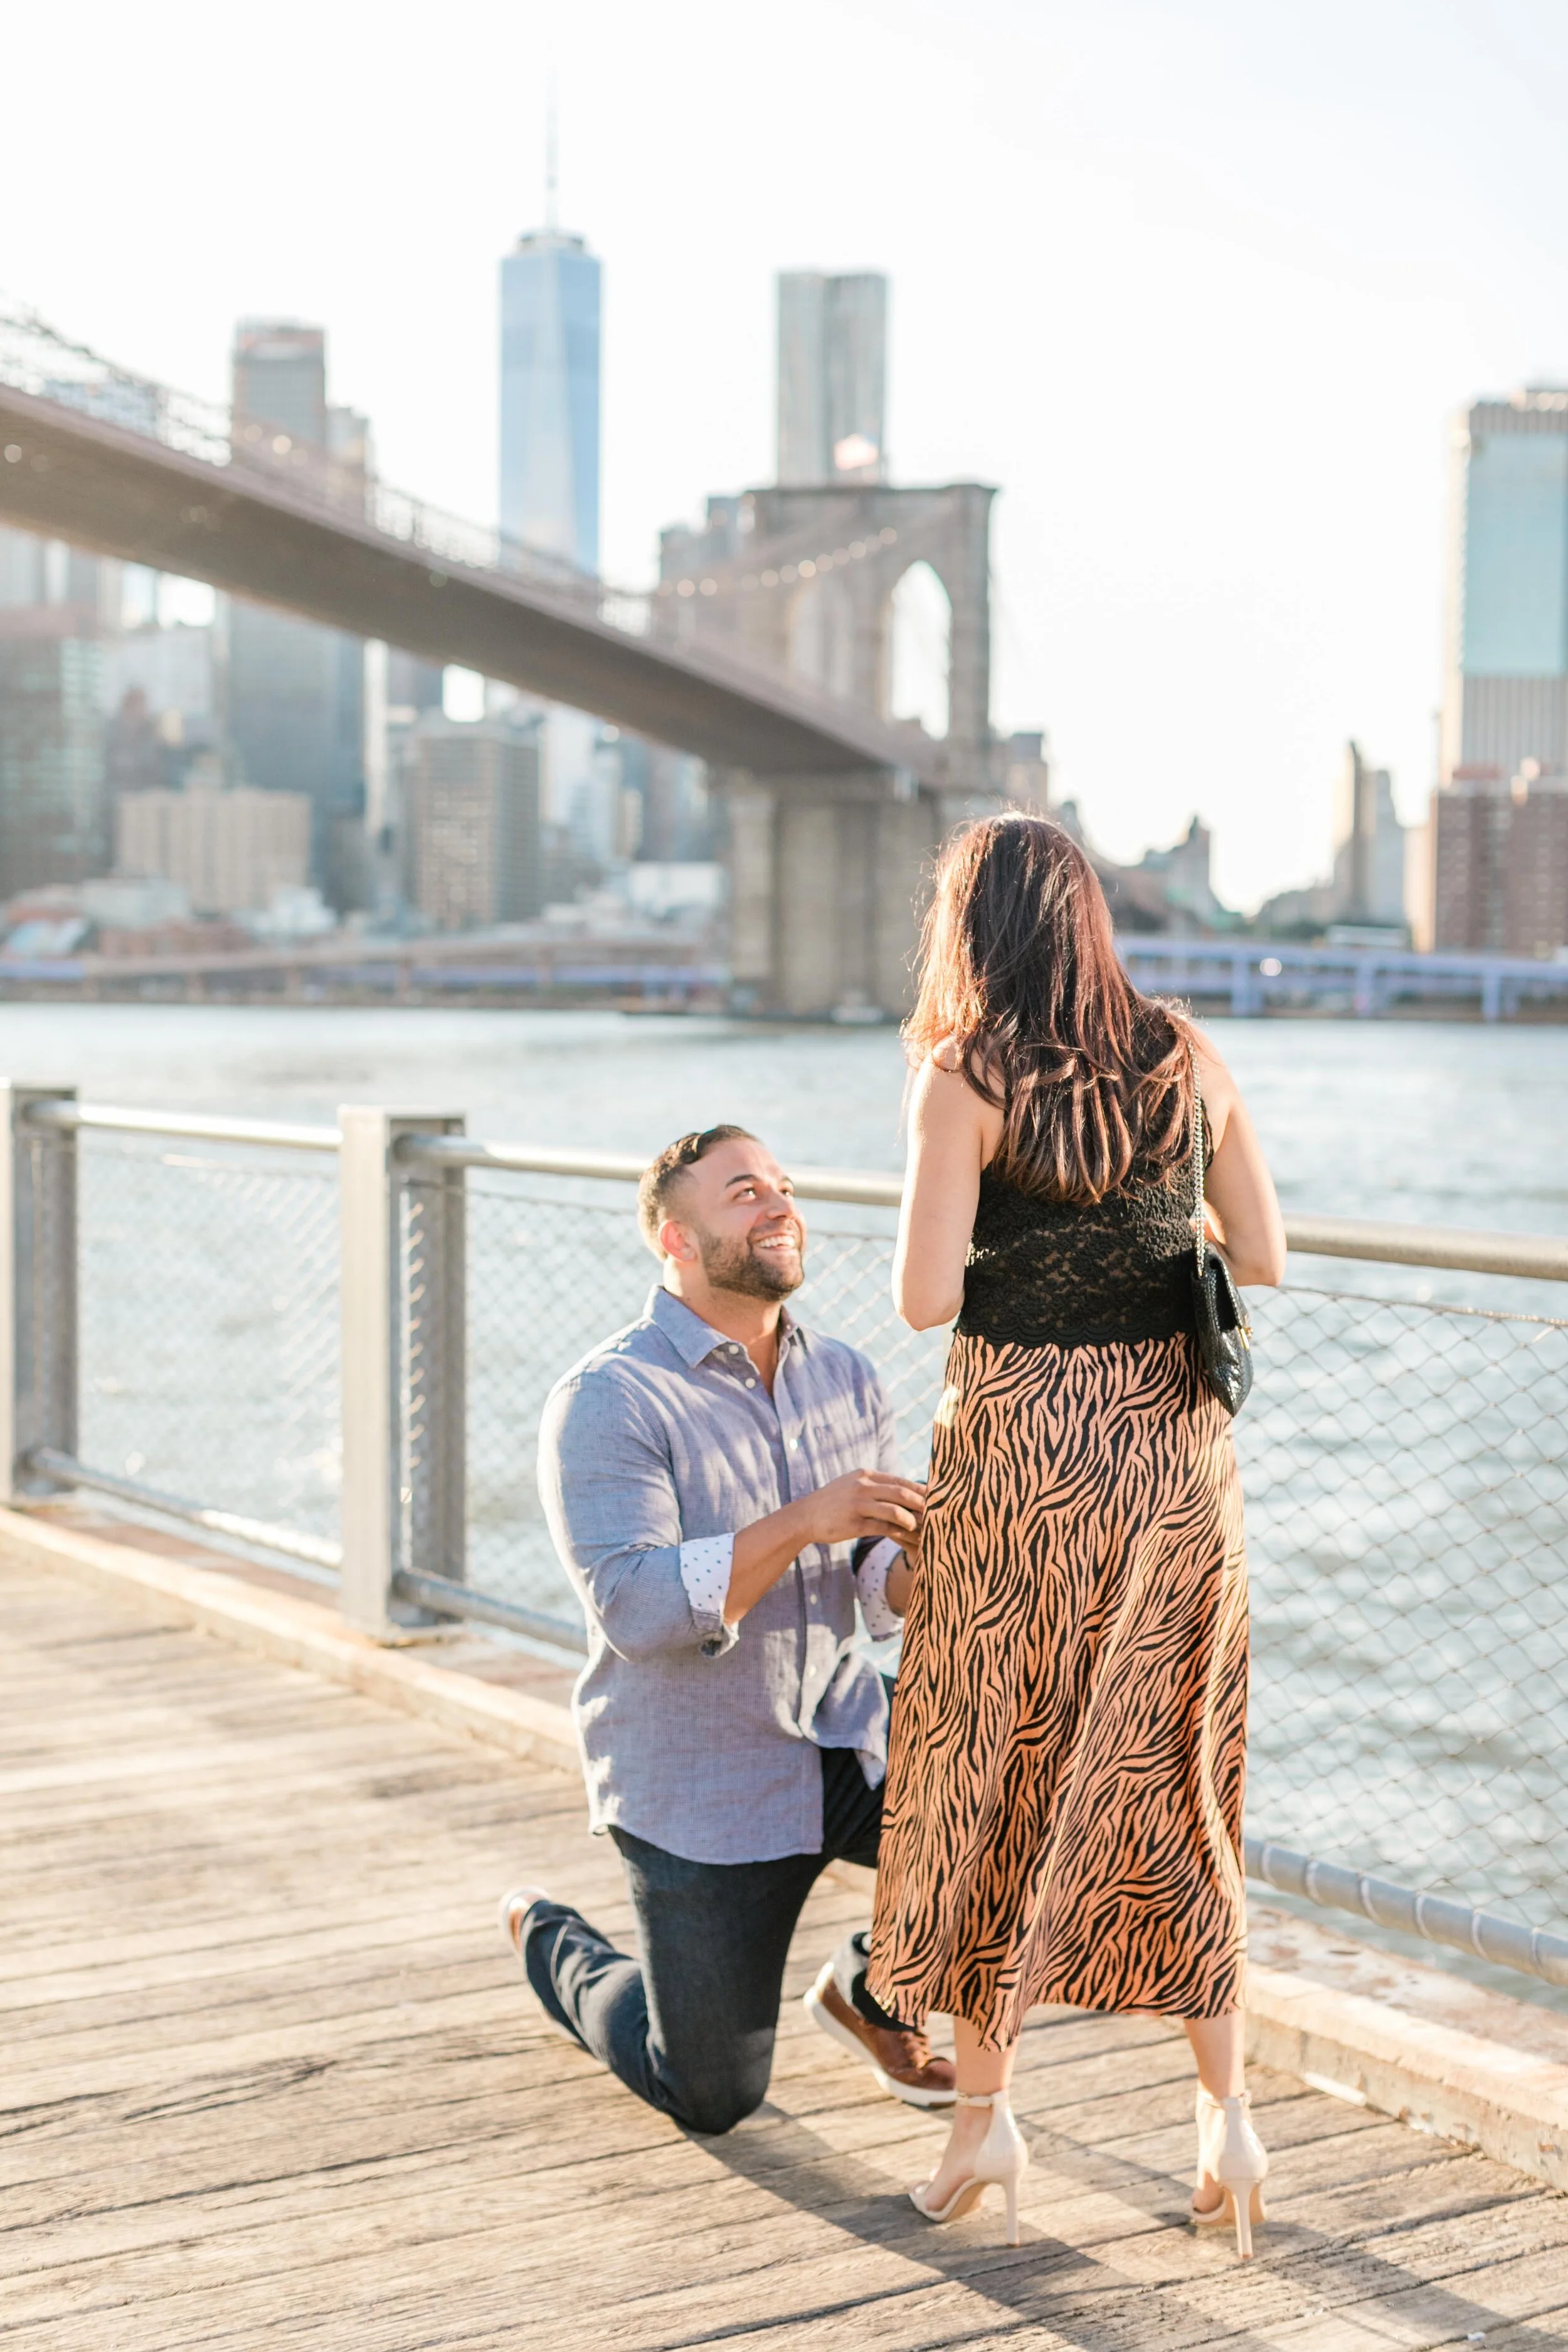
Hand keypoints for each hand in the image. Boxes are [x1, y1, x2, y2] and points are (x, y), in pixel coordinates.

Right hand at [797, 1470, 925, 1548]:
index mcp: (864, 1475)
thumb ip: (873, 1485)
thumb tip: (901, 1490)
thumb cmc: (833, 1502)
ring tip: (919, 1526)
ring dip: (911, 1519)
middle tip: (935, 1512)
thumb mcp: (852, 1484)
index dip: (919, 1489)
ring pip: (895, 1510)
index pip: (899, 1480)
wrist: (805, 1516)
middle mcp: (862, 1486)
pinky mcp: (854, 1523)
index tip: (934, 1497)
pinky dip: (897, 1532)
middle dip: (921, 1503)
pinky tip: (905, 1536)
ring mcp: (858, 1504)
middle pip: (901, 1493)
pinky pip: (883, 1527)